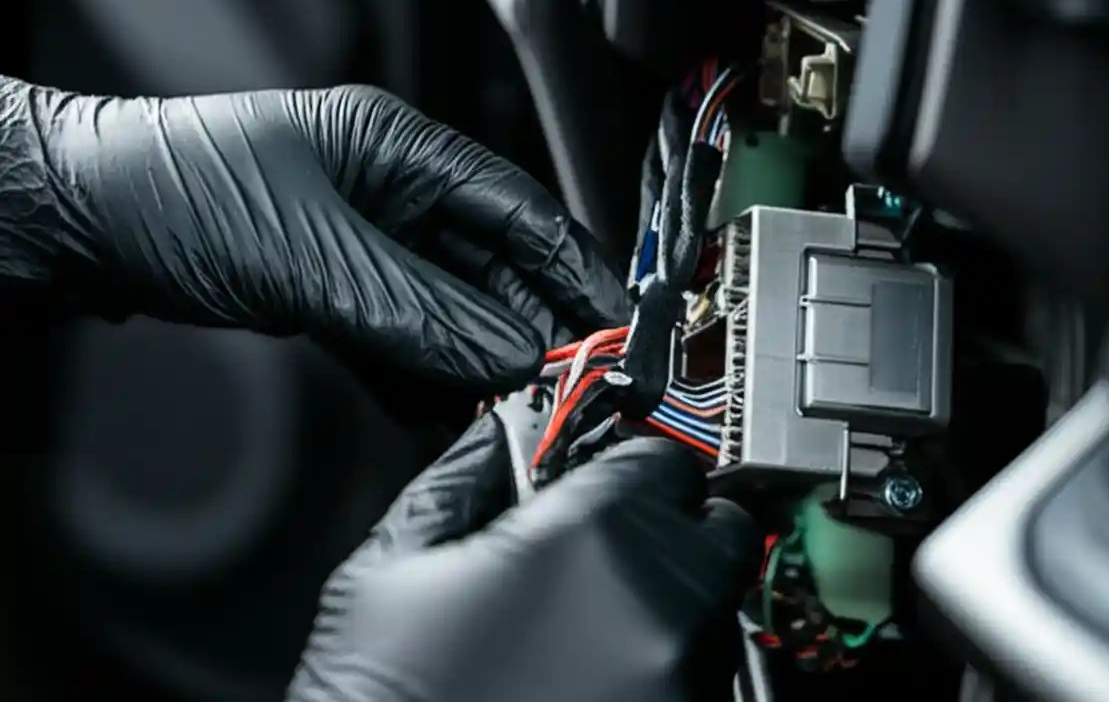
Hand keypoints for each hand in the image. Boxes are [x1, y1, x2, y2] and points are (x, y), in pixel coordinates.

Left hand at [0, 76, 627, 392]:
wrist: (70, 222)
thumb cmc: (170, 191)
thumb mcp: (311, 256)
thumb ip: (419, 313)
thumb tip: (507, 355)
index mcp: (401, 149)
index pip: (519, 211)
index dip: (574, 270)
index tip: (613, 325)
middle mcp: (392, 195)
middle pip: (492, 269)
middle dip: (527, 329)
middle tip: (562, 387)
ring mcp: (364, 247)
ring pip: (450, 312)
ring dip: (474, 362)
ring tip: (505, 411)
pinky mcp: (333, 293)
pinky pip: (401, 341)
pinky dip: (421, 378)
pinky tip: (438, 411)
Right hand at [286, 414, 759, 701]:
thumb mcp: (390, 569)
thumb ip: (461, 475)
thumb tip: (503, 431)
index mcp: (588, 538)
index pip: (665, 458)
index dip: (628, 464)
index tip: (605, 482)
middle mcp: (660, 605)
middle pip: (717, 527)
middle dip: (669, 528)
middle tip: (608, 550)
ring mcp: (683, 678)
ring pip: (715, 603)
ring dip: (668, 596)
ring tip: (583, 625)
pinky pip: (705, 670)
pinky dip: (664, 659)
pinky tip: (589, 673)